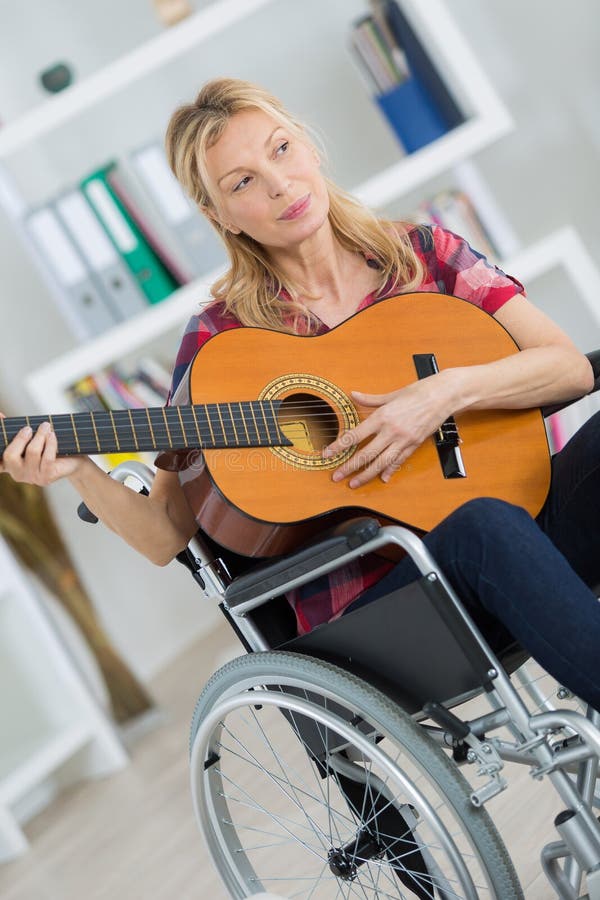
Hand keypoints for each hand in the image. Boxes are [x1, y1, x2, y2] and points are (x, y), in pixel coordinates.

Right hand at [0, 416, 82, 484]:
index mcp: (8, 465)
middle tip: (28, 427)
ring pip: (32, 453)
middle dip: (20, 438)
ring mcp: (32, 478)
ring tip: (46, 426)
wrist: (71, 461)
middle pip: (10, 456)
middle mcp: (17, 474)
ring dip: (40, 436)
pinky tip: (52, 435)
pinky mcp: (46, 478)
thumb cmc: (46, 447)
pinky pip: (47, 457)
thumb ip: (13, 429)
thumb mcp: (29, 437)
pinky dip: (50, 443)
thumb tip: (0, 415)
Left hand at [323, 378, 450, 487]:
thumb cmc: (418, 392)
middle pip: (366, 454)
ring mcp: (403, 440)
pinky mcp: (414, 444)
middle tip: (336, 477)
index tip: (328, 454)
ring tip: (354, 483)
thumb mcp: (391, 394)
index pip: (355, 435)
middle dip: (349, 467)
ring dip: (366, 475)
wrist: (443, 396)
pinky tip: (382, 479)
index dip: (339, 446)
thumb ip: (370, 399)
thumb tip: (353, 395)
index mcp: (382, 416)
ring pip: (381, 463)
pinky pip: (399, 461)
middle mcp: (391, 431)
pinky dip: (390, 470)